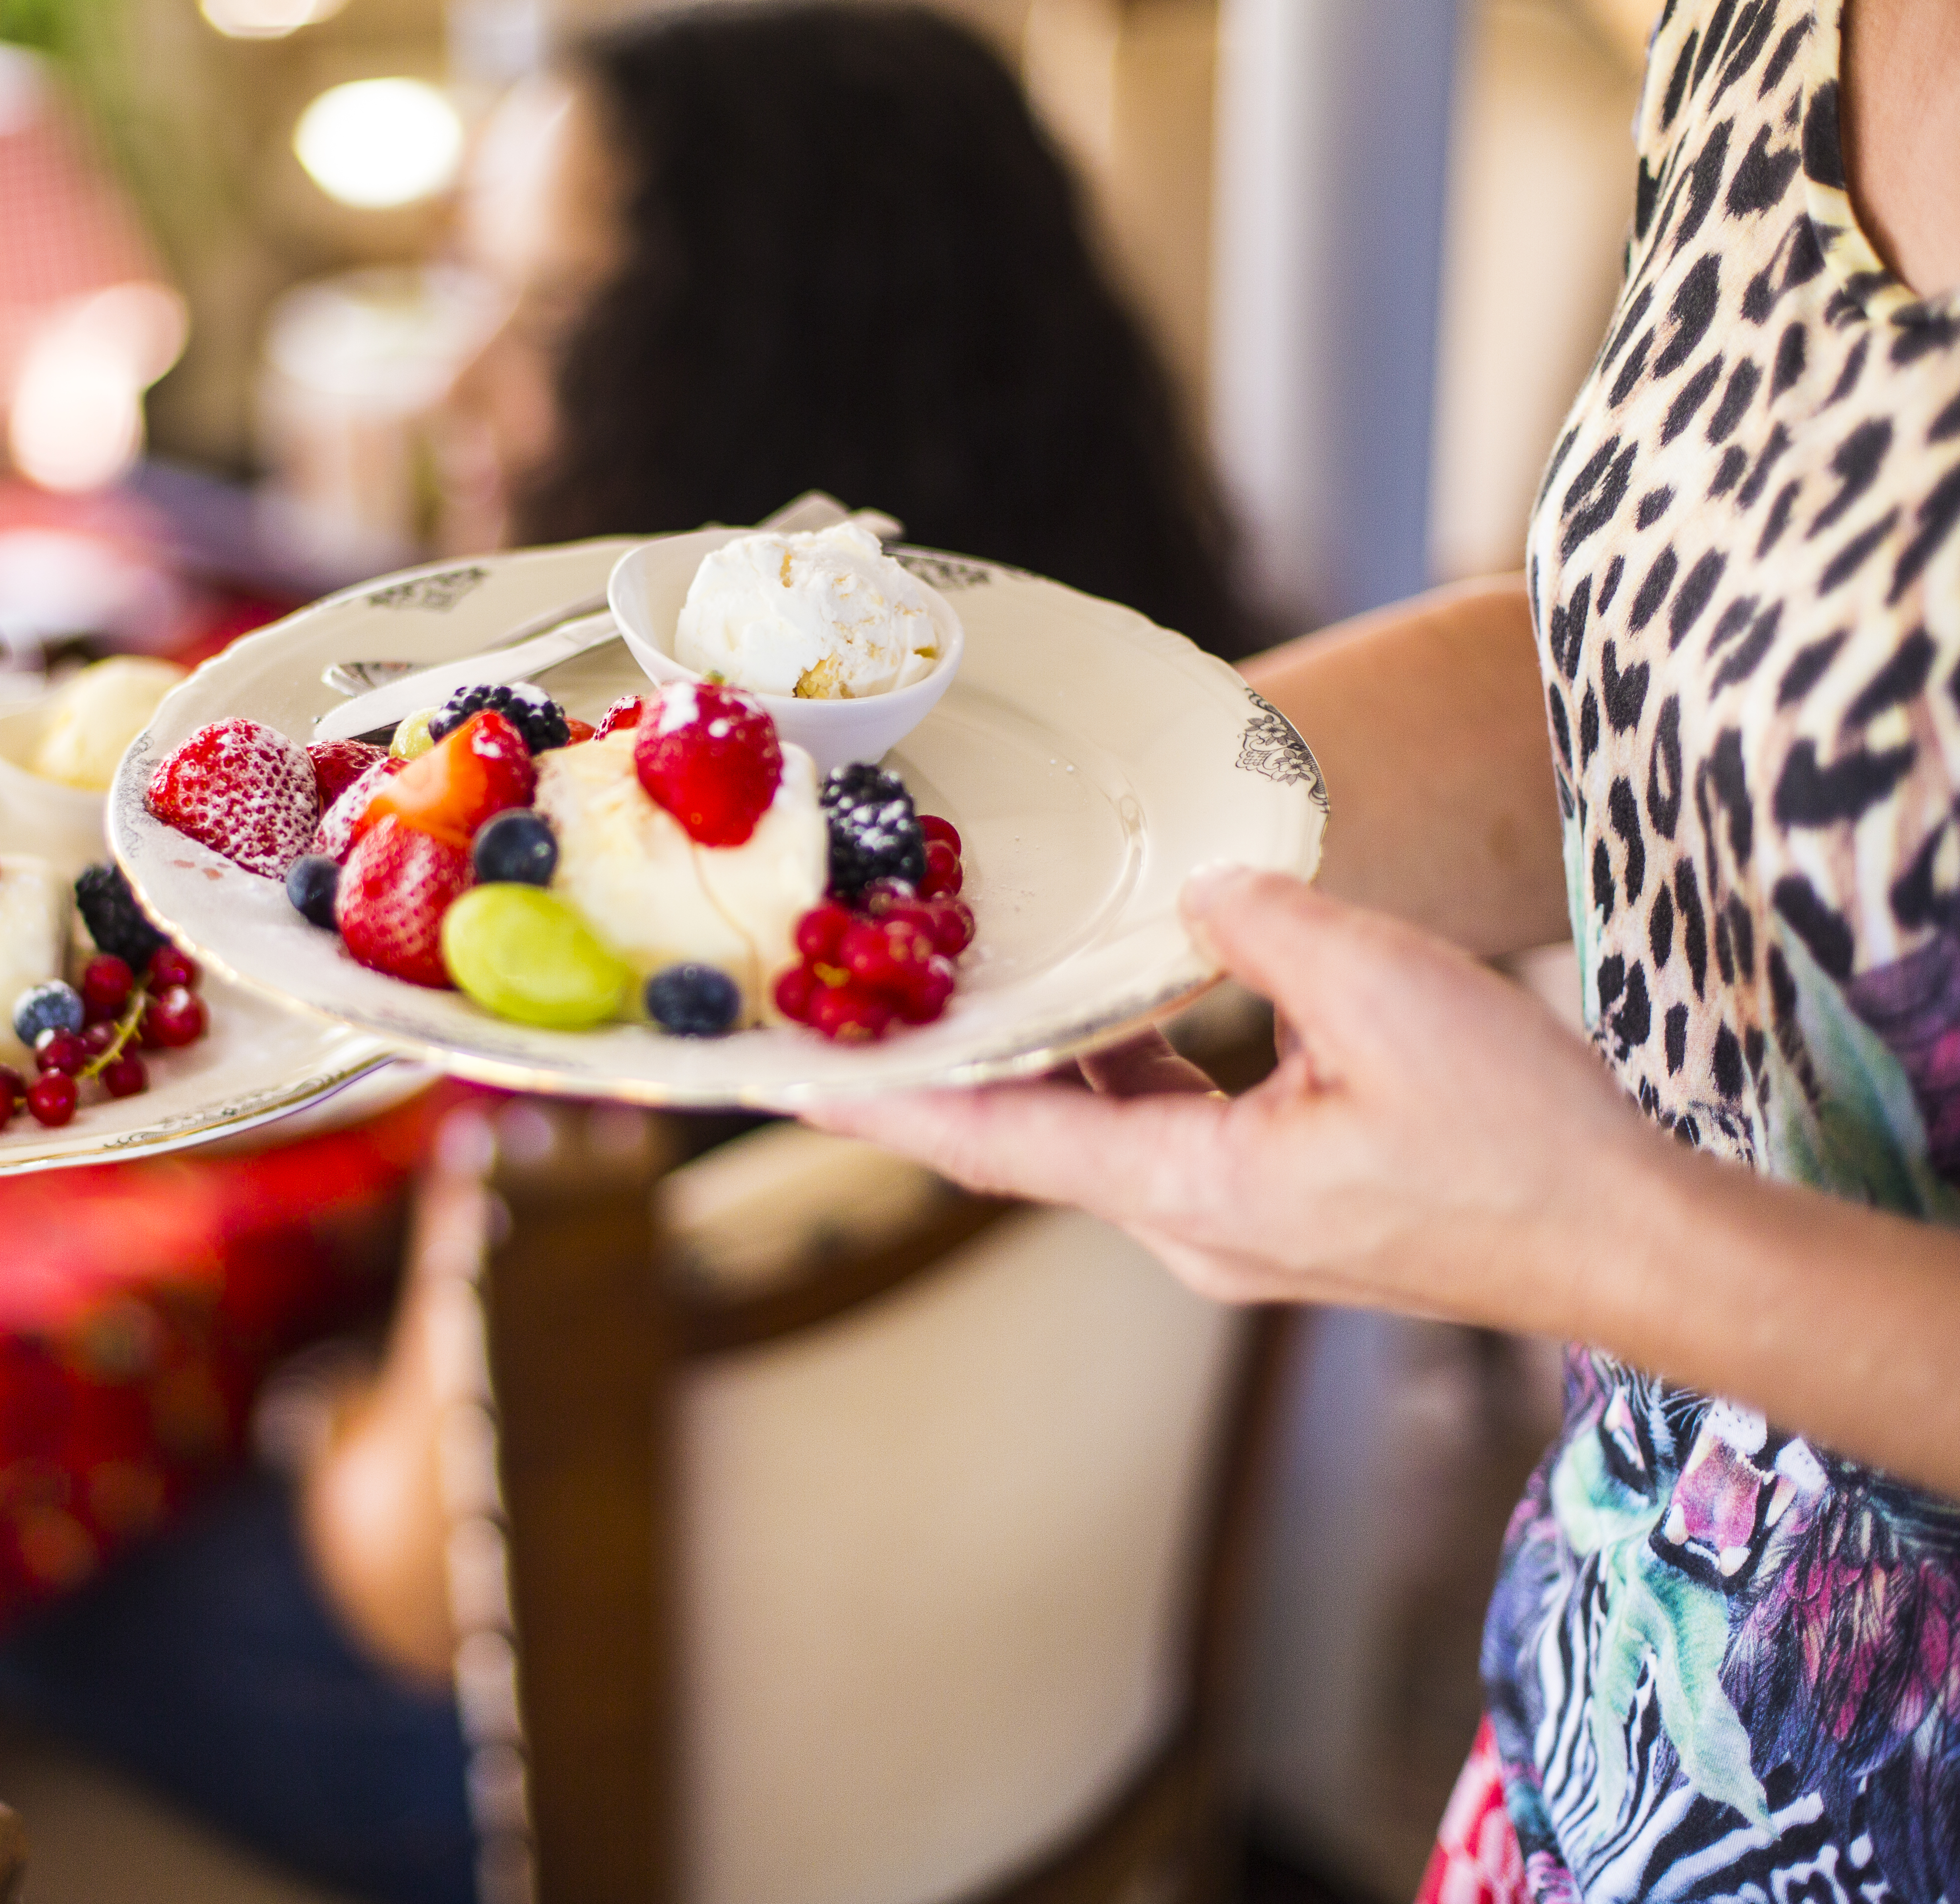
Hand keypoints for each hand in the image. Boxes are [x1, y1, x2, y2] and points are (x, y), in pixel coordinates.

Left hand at [803, 868, 1669, 1328]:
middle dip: (938, 1066)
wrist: (1631, 1241)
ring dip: (1034, 1054)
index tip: (786, 1069)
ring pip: (1094, 1127)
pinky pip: (1162, 1124)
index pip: (993, 1141)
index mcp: (1192, 1191)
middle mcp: (1189, 1225)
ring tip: (957, 976)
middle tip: (849, 997)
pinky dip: (1119, 1061)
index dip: (882, 1100)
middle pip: (1025, 1136)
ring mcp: (1231, 1224)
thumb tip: (1195, 891)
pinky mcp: (1276, 1202)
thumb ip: (1264, 930)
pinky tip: (1118, 990)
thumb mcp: (1386, 995)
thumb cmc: (1521, 1140)